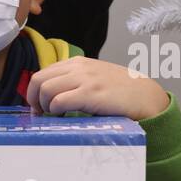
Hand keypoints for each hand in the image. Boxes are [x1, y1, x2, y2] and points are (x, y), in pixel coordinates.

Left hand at [25, 56, 168, 119]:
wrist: (146, 96)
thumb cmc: (122, 92)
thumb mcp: (96, 78)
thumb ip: (76, 81)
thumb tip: (51, 96)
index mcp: (78, 63)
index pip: (43, 73)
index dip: (34, 92)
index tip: (39, 106)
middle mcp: (79, 68)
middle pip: (38, 80)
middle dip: (34, 99)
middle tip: (41, 114)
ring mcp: (85, 80)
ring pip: (45, 89)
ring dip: (44, 106)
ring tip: (54, 116)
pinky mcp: (91, 94)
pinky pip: (59, 101)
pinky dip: (55, 111)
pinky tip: (64, 117)